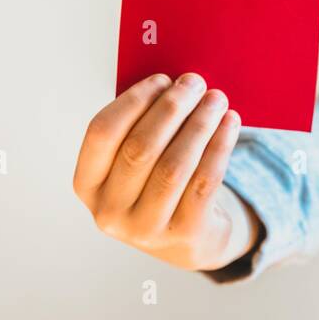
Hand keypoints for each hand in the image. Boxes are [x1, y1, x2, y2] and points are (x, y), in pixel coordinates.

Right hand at [72, 72, 257, 270]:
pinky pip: (205, 181)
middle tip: (194, 82)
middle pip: (140, 148)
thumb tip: (173, 84)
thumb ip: (140, 128)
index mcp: (88, 185)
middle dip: (171, 108)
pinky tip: (230, 123)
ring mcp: (145, 228)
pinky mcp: (185, 233)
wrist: (186, 241)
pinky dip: (220, 146)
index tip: (161, 79)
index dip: (133, 101)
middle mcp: (110, 211)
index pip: (102, 133)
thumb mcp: (133, 166)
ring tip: (216, 99)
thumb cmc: (156, 187)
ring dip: (199, 124)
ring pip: (175, 165)